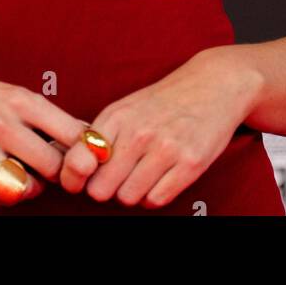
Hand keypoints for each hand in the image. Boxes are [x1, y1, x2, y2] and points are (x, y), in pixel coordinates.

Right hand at [0, 45, 91, 204]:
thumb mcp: (10, 92)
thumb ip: (43, 116)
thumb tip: (84, 136)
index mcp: (20, 100)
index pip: (72, 135)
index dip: (83, 152)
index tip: (83, 158)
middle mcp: (0, 124)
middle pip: (53, 167)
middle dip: (58, 173)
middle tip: (52, 170)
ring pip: (24, 187)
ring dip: (30, 186)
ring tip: (25, 174)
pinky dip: (3, 194)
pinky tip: (0, 178)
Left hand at [57, 47, 263, 208]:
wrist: (213, 84)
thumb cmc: (163, 100)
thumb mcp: (125, 107)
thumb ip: (100, 135)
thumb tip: (73, 168)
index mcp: (116, 116)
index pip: (80, 161)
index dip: (78, 176)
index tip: (85, 177)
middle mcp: (139, 132)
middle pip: (102, 189)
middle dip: (108, 187)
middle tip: (120, 175)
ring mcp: (165, 148)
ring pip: (129, 198)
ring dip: (134, 192)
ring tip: (143, 172)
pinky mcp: (190, 163)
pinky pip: (156, 200)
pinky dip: (155, 194)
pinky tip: (161, 175)